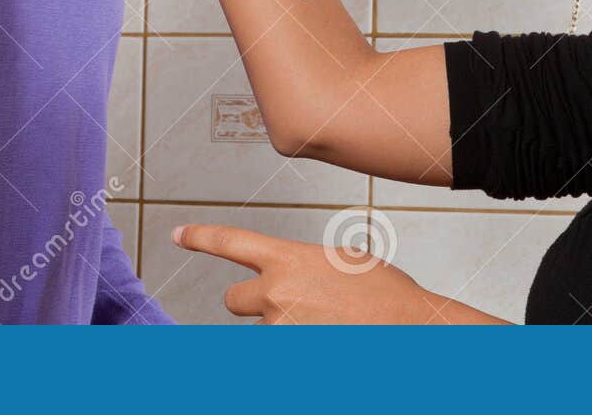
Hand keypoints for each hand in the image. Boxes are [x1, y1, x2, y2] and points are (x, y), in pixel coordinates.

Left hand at [174, 221, 494, 324]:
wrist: (412, 331)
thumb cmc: (387, 298)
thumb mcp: (343, 261)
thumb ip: (305, 265)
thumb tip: (294, 278)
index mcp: (288, 259)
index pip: (231, 242)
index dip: (201, 237)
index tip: (180, 234)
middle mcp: (275, 293)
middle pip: (235, 299)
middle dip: (256, 303)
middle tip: (294, 308)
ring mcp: (278, 330)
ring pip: (263, 331)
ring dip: (284, 330)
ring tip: (327, 326)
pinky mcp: (287, 357)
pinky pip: (277, 350)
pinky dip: (297, 346)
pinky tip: (325, 340)